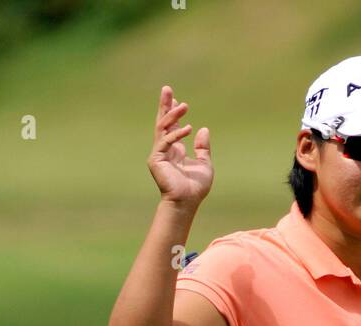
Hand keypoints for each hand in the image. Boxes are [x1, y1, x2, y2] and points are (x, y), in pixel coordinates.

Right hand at [147, 84, 213, 207]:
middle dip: (165, 105)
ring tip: (184, 105)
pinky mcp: (156, 159)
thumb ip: (203, 147)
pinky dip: (176, 134)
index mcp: (175, 151)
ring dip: (172, 115)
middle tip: (167, 88)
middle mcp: (165, 150)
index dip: (174, 113)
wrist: (187, 202)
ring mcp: (159, 154)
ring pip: (163, 128)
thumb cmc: (195, 188)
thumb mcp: (205, 164)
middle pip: (163, 122)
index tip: (177, 100)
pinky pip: (166, 141)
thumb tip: (204, 129)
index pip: (172, 127)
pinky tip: (188, 128)